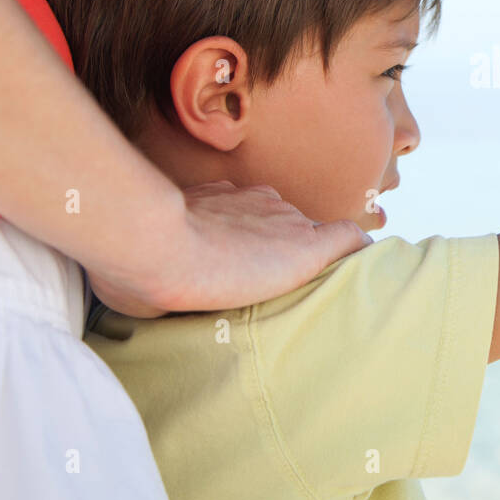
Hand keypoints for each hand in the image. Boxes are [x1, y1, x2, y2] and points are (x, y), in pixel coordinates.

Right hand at [87, 181, 372, 316]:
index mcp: (218, 203)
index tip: (241, 266)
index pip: (247, 219)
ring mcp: (283, 220)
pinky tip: (369, 266)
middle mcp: (255, 204)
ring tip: (319, 290)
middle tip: (271, 283)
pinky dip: (358, 253)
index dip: (247, 244)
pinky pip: (348, 240)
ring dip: (312, 259)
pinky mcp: (306, 246)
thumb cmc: (131, 265)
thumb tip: (131, 295)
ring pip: (312, 236)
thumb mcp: (131, 267)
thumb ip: (143, 277)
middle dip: (279, 249)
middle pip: (283, 224)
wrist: (154, 246)